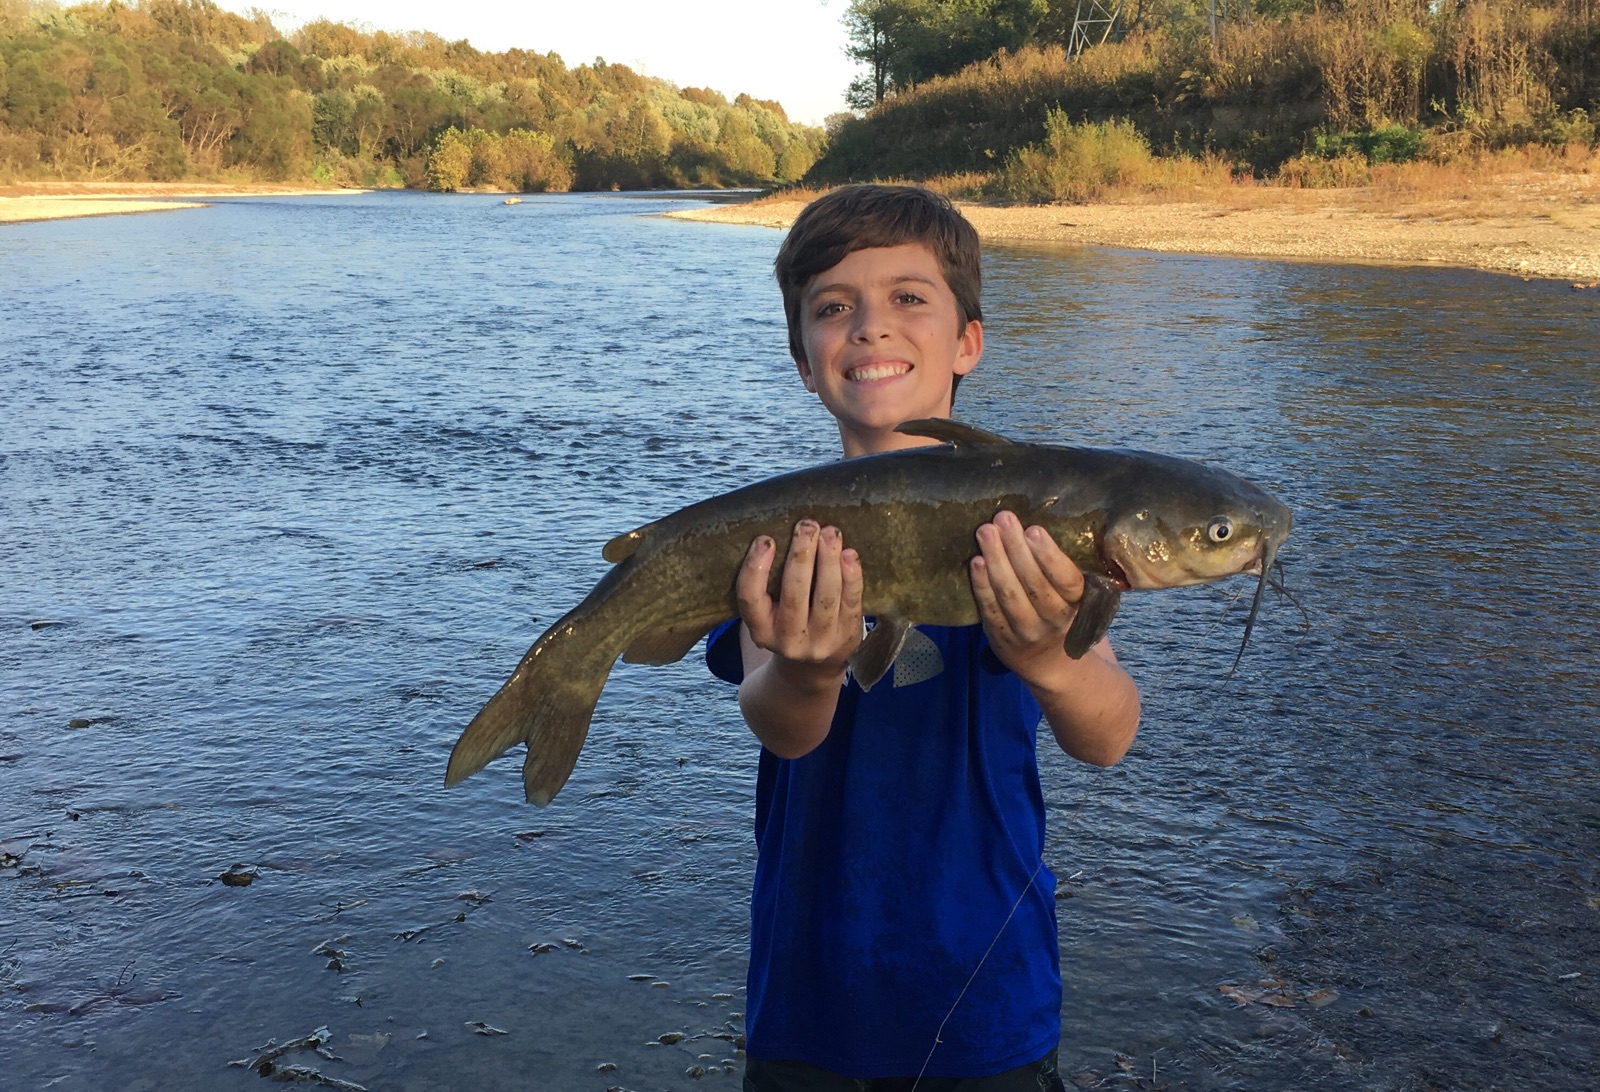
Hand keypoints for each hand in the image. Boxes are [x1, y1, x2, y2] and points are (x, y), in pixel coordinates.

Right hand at [736, 520, 863, 685]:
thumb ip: (768, 583)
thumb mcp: (768, 614)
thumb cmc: (787, 624)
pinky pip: (851, 602)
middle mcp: (788, 640)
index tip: (765, 539)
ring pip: (825, 596)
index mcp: (761, 631)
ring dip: (828, 560)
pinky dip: (852, 576)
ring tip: (830, 532)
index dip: (756, 568)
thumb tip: (782, 531)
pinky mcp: (847, 636)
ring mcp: (820, 641)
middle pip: (793, 594)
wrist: (813, 668)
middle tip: (806, 525)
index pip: (751, 598)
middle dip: (801, 555)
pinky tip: (849, 554)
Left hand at [970, 509, 1087, 682]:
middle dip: (1016, 548)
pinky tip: (976, 561)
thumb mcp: (1077, 596)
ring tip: (985, 531)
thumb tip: (1041, 522)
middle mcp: (1054, 621)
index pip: (1066, 580)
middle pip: (1034, 584)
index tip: (1034, 530)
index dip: (1049, 556)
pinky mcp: (1002, 639)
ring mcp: (1027, 632)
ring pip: (1010, 596)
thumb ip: (1064, 569)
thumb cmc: (1064, 614)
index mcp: (1078, 605)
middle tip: (1003, 518)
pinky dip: (981, 585)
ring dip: (996, 561)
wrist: (1053, 663)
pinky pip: (990, 610)